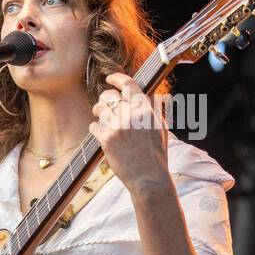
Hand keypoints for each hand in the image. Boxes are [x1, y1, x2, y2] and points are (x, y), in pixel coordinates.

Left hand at [89, 72, 171, 196]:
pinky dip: (95, 128)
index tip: (110, 78)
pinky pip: (94, 126)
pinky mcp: (107, 139)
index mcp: (146, 110)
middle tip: (103, 104)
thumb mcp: (160, 127)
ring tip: (101, 117)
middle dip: (104, 98)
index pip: (129, 85)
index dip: (117, 78)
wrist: (148, 177)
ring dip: (98, 112)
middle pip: (110, 96)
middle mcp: (131, 115)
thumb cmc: (156, 153)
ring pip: (99, 109)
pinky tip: (100, 133)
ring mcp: (118, 126)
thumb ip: (153, 108)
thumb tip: (150, 93)